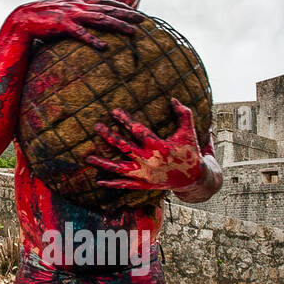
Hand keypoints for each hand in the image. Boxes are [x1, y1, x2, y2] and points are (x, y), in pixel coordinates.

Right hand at [6, 0, 140, 49]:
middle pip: (108, 9)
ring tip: (132, 32)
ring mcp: (71, 14)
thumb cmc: (44, 18)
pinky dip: (93, 39)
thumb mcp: (65, 13)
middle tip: (143, 20)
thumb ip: (78, 14)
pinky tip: (104, 47)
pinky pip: (80, 33)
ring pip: (100, 19)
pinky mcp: (62, 25)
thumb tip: (91, 21)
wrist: (23, 19)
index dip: (122, 7)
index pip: (106, 3)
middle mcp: (78, 6)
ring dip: (117, 25)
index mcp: (79, 3)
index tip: (137, 13)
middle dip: (127, 15)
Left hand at [85, 102, 208, 192]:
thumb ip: (184, 114)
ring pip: (120, 169)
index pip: (138, 131)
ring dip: (103, 163)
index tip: (114, 111)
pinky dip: (112, 184)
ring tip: (88, 157)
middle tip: (97, 126)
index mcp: (159, 147)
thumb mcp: (189, 132)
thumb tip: (173, 98)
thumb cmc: (190, 152)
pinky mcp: (144, 185)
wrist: (194, 179)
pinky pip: (125, 185)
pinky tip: (99, 181)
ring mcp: (145, 175)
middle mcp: (150, 161)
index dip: (125, 120)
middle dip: (110, 136)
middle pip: (125, 148)